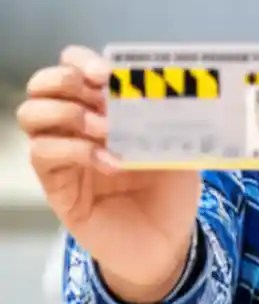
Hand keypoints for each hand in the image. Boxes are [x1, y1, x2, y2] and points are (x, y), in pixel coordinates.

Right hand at [16, 45, 201, 303]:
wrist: (167, 242)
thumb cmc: (172, 191)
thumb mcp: (181, 146)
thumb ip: (173, 117)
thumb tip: (175, 86)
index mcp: (105, 108)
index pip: (73, 67)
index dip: (81, 60)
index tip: (108, 73)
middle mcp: (77, 126)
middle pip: (42, 85)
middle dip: (66, 81)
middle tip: (101, 96)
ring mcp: (63, 155)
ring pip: (31, 114)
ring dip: (69, 113)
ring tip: (107, 132)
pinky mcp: (57, 185)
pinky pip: (44, 153)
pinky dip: (77, 151)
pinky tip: (110, 163)